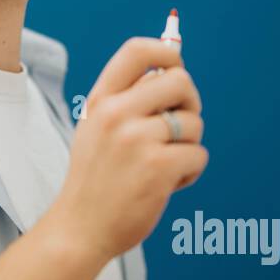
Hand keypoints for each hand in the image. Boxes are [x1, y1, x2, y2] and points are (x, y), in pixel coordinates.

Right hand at [48, 37, 207, 263]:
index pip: (137, 51)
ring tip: (166, 165)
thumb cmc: (96, 179)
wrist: (80, 229)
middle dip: (191, 102)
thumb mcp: (95, 129)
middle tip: (181, 125)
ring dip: (190, 145)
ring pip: (194, 123)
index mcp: (100, 100)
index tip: (176, 66)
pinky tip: (169, 184)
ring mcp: (137, 140)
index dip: (167, 51)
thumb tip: (172, 70)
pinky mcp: (158, 168)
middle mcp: (116, 113)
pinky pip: (199, 155)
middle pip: (180, 80)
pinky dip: (191, 171)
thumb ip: (126, 100)